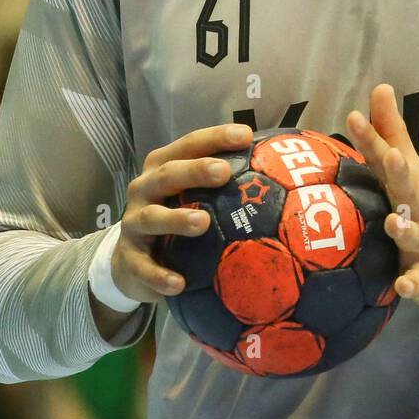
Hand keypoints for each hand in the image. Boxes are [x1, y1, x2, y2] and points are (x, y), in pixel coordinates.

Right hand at [115, 121, 254, 303]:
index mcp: (164, 167)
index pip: (189, 145)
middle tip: (224, 172)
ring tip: (202, 223)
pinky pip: (144, 268)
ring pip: (152, 218)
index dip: (215, 138)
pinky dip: (160, 275)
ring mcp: (134, 224)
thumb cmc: (176, 217)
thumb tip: (288, 176)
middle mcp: (145, 190)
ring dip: (176, 219)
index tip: (246, 135)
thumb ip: (229, 185)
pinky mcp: (130, 259)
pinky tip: (180, 283)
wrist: (132, 262)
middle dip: (195, 170)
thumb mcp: (195, 197)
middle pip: (168, 174)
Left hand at [346, 84, 418, 314]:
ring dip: (405, 230)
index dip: (372, 139)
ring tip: (392, 224)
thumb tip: (380, 87)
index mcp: (409, 185)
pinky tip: (404, 286)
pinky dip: (414, 283)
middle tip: (391, 157)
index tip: (354, 117)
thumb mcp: (411, 173)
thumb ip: (392, 133)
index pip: (388, 158)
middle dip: (400, 173)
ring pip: (416, 236)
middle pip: (409, 189)